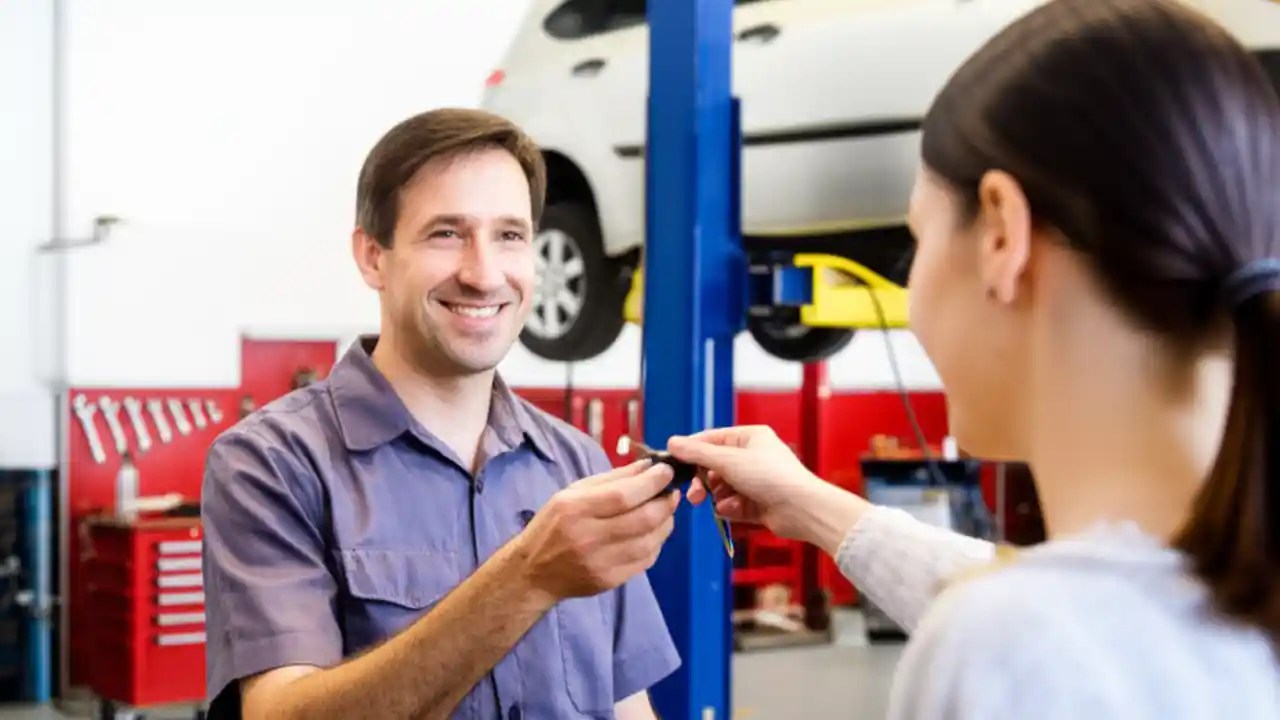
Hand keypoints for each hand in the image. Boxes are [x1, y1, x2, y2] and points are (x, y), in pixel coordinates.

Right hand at [518, 460, 678, 600]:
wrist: (534, 572)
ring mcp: (601, 563)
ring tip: (665, 511)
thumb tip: (648, 466)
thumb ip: (611, 478)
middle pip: (643, 519)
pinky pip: (646, 560)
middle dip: (665, 502)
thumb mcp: (572, 492)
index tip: (667, 472)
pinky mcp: (610, 581)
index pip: (624, 495)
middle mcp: (589, 537)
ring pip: (650, 542)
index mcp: (576, 509)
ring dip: (666, 523)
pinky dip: (656, 543)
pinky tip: (653, 532)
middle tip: (672, 492)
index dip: (652, 482)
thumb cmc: (553, 524)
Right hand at [668, 425, 839, 542]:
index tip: (674, 462)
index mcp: (750, 438)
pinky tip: (735, 509)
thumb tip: (673, 443)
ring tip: (719, 503)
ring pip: (721, 488)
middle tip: (695, 493)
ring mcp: (755, 481)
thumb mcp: (729, 461)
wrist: (802, 509)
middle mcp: (752, 457)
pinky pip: (732, 504)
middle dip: (704, 481)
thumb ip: (698, 453)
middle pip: (714, 466)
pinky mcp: (757, 503)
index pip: (712, 439)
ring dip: (718, 496)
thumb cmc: (774, 478)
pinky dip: (730, 508)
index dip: (692, 450)